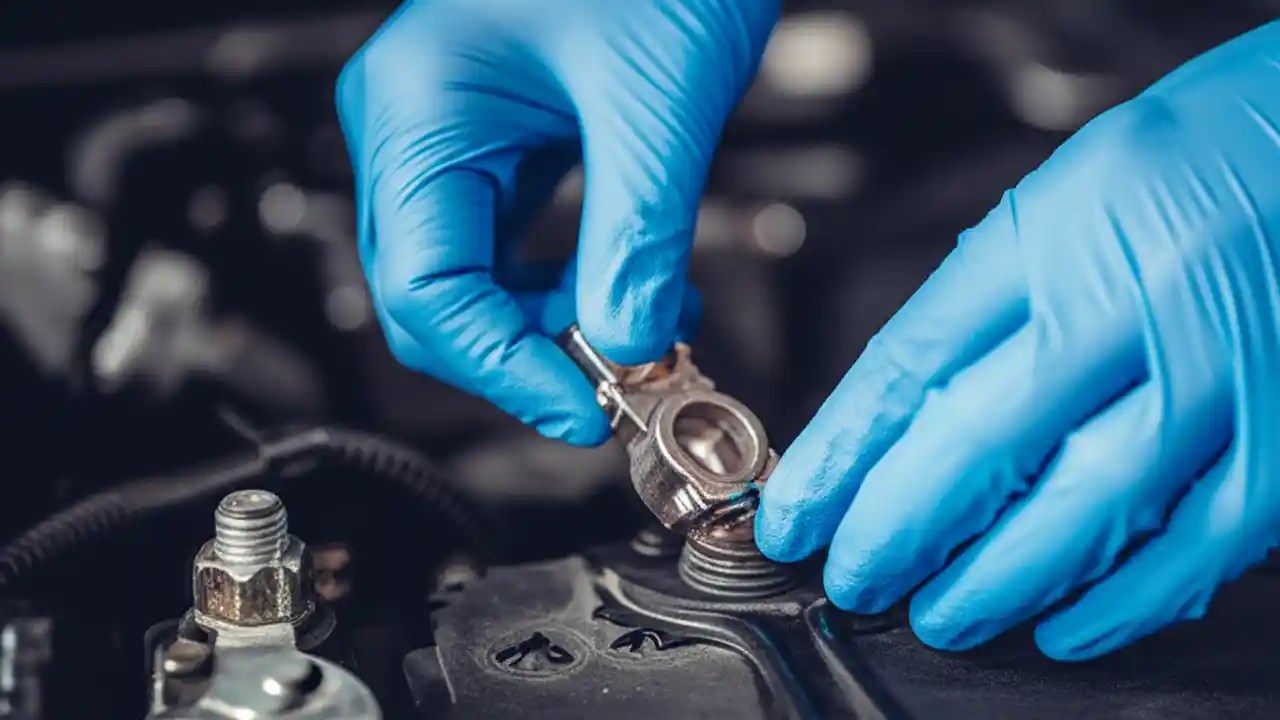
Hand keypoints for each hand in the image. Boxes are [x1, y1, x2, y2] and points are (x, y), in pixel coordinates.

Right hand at [336, 0, 777, 443]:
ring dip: (555, 325)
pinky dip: (568, 283)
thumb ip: (636, 235)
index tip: (583, 411)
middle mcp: (415, 124)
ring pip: (477, 279)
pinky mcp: (501, 140)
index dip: (499, 370)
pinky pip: (513, 243)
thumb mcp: (655, 99)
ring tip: (646, 331)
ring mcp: (452, 133)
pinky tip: (631, 289)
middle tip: (620, 385)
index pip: (423, 288)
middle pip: (437, 294)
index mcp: (417, 106)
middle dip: (527, 354)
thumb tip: (623, 344)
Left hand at [758, 22, 1279, 659]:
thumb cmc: (1203, 157)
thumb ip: (993, 296)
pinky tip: (1064, 624)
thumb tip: (907, 413)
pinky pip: (1200, 539)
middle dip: (896, 530)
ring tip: (939, 615)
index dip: (839, 456)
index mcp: (1055, 228)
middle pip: (977, 442)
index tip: (796, 511)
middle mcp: (1131, 295)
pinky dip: (1125, 598)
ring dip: (995, 581)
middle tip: (854, 577)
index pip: (910, 363)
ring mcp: (1219, 367)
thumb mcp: (1070, 191)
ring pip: (1081, 505)